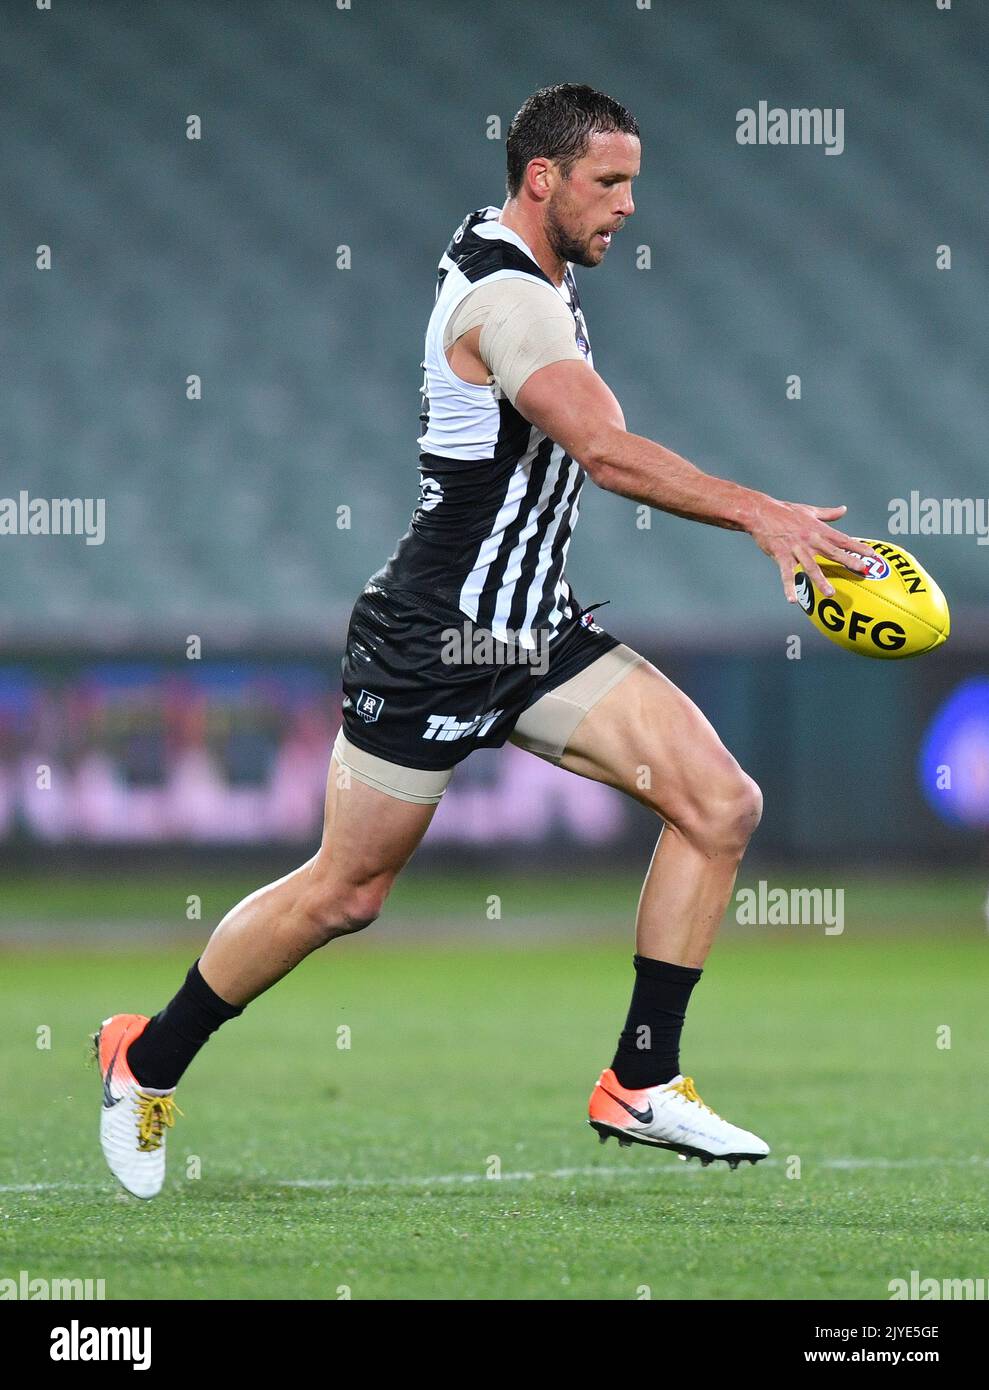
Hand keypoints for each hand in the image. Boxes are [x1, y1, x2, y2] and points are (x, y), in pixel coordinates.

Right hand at [747, 498, 883, 602]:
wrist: (760, 512)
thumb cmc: (785, 511)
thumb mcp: (809, 510)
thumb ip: (828, 514)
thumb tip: (844, 509)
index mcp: (818, 529)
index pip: (842, 539)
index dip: (858, 547)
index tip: (873, 555)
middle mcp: (810, 539)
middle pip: (832, 552)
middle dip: (848, 561)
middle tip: (862, 571)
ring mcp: (796, 548)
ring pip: (811, 566)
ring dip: (821, 580)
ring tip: (831, 594)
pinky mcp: (781, 555)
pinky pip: (786, 574)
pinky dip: (789, 587)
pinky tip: (793, 600)